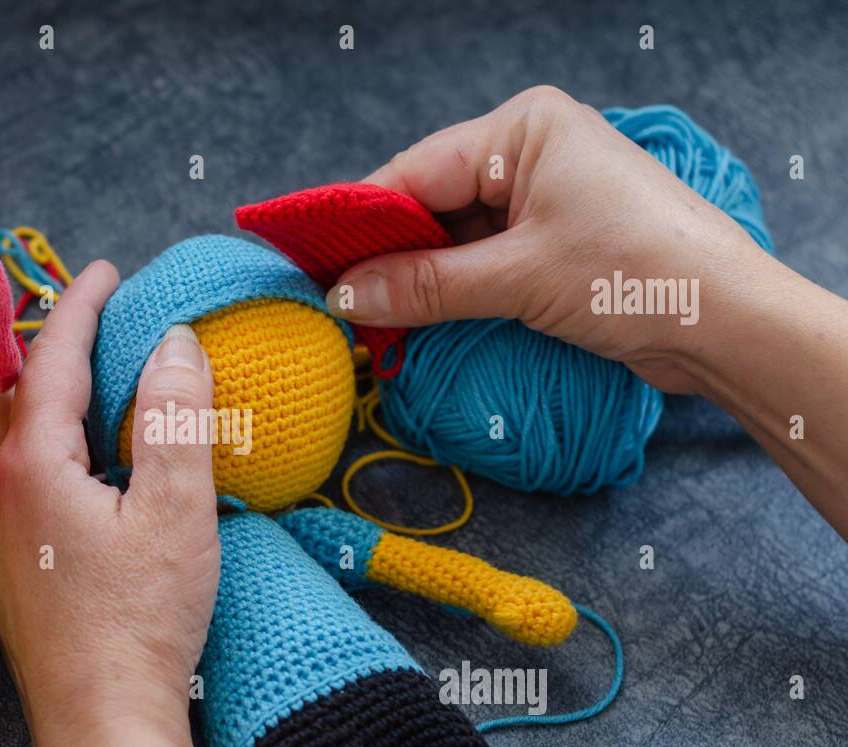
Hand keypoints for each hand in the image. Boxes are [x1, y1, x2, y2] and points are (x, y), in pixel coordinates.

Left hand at [0, 261, 243, 746]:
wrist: (99, 721)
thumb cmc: (140, 618)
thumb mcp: (175, 509)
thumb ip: (174, 418)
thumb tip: (175, 342)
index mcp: (31, 462)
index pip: (55, 358)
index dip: (85, 305)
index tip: (111, 269)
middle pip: (26, 391)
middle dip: (65, 345)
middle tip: (110, 318)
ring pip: (18, 435)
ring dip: (56, 396)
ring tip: (99, 378)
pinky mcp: (4, 564)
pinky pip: (20, 474)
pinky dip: (53, 442)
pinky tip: (84, 459)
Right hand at [326, 85, 773, 394]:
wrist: (729, 323)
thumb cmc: (636, 274)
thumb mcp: (518, 277)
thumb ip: (424, 286)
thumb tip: (343, 296)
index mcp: (523, 131)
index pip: (415, 173)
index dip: (358, 222)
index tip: (310, 263)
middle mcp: (528, 155)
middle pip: (429, 206)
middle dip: (386, 258)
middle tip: (334, 305)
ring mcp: (540, 200)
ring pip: (450, 240)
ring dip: (415, 283)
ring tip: (368, 324)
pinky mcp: (549, 244)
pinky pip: (479, 264)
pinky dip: (447, 294)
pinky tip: (413, 323)